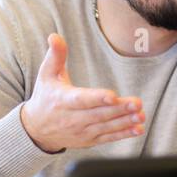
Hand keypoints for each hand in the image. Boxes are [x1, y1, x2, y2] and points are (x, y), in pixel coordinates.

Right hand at [19, 33, 144, 152]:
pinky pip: (107, 138)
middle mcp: (72, 118)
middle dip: (119, 110)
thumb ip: (55, 55)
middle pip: (99, 114)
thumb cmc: (45, 96)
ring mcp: (81, 131)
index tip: (113, 96)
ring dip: (125, 122)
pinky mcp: (88, 140)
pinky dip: (123, 134)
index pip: (82, 100)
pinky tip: (137, 129)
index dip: (97, 98)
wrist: (36, 129)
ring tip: (141, 116)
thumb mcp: (47, 75)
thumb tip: (54, 36)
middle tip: (137, 104)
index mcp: (63, 100)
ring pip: (105, 127)